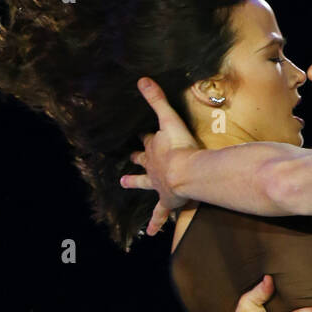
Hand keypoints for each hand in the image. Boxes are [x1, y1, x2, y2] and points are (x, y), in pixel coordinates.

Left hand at [120, 78, 199, 234]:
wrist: (186, 172)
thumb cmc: (180, 146)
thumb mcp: (169, 119)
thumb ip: (157, 99)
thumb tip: (142, 79)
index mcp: (154, 149)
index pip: (147, 142)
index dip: (144, 139)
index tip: (139, 136)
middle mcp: (153, 168)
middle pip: (141, 164)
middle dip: (135, 164)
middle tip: (126, 167)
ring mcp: (159, 185)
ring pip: (145, 186)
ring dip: (136, 185)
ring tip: (126, 185)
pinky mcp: (167, 202)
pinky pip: (160, 214)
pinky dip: (156, 223)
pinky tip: (151, 232)